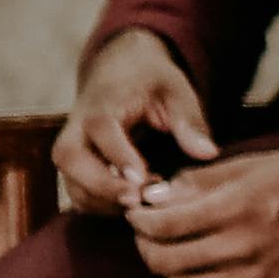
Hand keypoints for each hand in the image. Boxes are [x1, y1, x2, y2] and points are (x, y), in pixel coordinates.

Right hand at [56, 29, 211, 212]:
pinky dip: (101, 206)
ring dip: (103, 201)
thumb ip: (189, 121)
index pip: (101, 130)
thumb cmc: (150, 81)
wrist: (119, 71)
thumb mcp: (176, 91)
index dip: (119, 156)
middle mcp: (76, 129)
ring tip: (143, 202)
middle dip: (101, 185)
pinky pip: (78, 195)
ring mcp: (70, 151)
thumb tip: (208, 153)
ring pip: (71, 182)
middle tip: (138, 200)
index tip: (141, 180)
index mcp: (101, 105)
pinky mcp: (75, 169)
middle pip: (70, 160)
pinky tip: (133, 203)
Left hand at [124, 147, 278, 277]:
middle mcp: (242, 247)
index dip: (138, 219)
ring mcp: (254, 277)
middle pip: (163, 261)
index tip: (137, 212)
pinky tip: (206, 276)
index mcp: (235, 208)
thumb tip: (154, 198)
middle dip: (146, 245)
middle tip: (151, 234)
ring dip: (171, 271)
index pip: (161, 225)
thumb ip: (197, 181)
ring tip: (178, 254)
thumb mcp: (247, 165)